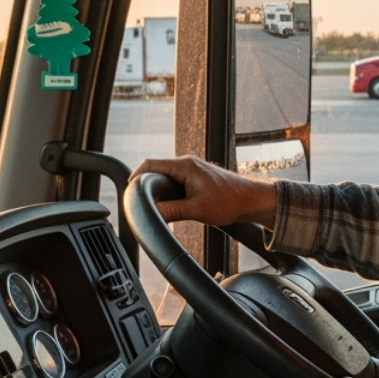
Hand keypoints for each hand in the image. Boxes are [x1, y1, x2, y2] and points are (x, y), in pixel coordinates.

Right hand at [133, 156, 279, 226]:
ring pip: (164, 177)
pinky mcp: (195, 178)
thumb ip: (172, 210)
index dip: (135, 176)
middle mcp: (186, 164)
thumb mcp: (197, 209)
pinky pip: (173, 182)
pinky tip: (167, 206)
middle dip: (145, 186)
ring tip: (152, 206)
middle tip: (138, 203)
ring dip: (157, 190)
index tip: (127, 190)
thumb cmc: (230, 202)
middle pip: (155, 170)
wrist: (251, 201)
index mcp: (185, 166)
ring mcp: (191, 170)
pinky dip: (167, 192)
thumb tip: (151, 213)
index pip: (150, 164)